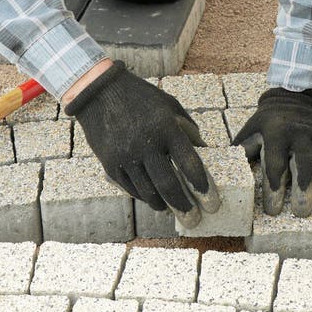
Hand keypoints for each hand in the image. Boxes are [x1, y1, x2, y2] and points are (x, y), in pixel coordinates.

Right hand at [64, 61, 219, 227]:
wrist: (99, 92)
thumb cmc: (141, 97)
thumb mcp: (169, 105)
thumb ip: (188, 128)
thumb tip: (204, 152)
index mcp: (166, 127)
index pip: (189, 163)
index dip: (203, 186)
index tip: (212, 201)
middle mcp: (146, 144)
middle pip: (168, 185)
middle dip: (185, 207)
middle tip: (194, 219)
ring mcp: (126, 156)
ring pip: (148, 193)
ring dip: (164, 206)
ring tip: (174, 210)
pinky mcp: (110, 165)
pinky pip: (131, 190)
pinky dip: (145, 197)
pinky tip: (154, 200)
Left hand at [232, 86, 311, 216]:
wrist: (293, 95)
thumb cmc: (267, 122)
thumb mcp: (250, 131)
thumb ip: (241, 153)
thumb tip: (222, 178)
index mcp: (275, 133)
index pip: (275, 164)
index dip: (274, 188)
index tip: (273, 210)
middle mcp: (299, 131)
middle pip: (304, 163)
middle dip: (304, 190)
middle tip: (301, 213)